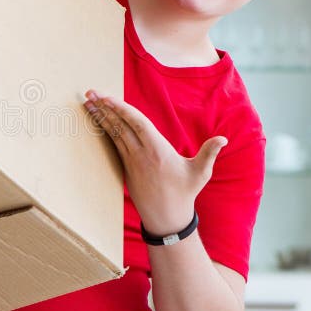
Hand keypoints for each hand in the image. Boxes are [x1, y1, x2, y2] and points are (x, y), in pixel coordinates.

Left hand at [83, 90, 227, 234]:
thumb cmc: (185, 192)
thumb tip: (223, 139)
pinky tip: (97, 121)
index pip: (137, 124)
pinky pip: (114, 144)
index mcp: (158, 150)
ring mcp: (131, 161)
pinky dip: (105, 131)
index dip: (122, 110)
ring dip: (100, 118)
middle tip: (89, 93)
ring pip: (113, 134)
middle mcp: (141, 154)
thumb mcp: (201, 172)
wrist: (167, 217)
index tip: (108, 98)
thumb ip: (209, 152)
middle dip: (104, 108)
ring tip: (87, 103)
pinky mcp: (126, 167)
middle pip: (120, 126)